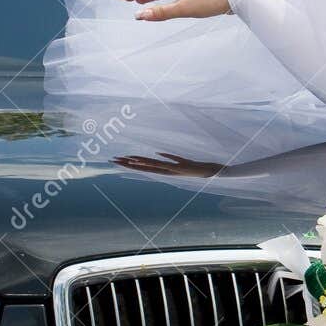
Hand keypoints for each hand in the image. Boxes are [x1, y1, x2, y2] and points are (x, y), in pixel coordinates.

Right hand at [113, 152, 227, 176]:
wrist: (210, 172)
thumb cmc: (196, 167)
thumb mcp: (181, 161)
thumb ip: (170, 158)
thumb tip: (158, 153)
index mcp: (165, 170)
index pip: (144, 168)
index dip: (131, 165)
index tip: (118, 160)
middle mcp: (167, 172)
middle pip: (144, 167)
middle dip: (129, 164)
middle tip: (115, 160)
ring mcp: (174, 170)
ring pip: (154, 166)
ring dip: (141, 162)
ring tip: (128, 159)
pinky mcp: (182, 167)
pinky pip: (169, 163)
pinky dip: (161, 159)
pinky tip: (153, 155)